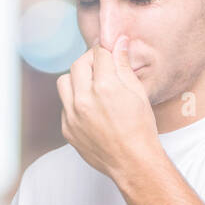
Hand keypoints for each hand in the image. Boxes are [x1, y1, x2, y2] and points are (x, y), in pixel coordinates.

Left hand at [56, 35, 160, 179]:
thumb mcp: (137, 93)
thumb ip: (123, 65)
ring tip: (91, 86)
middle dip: (89, 61)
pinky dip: (74, 101)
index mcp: (105, 87)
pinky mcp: (67, 128)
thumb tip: (119, 42)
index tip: (107, 51)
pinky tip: (90, 108)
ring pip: (63, 82)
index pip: (98, 54)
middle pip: (78, 64)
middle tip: (101, 66)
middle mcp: (84, 99)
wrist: (133, 162)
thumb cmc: (141, 128)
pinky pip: (64, 105)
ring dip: (76, 79)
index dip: (104, 50)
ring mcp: (72, 115)